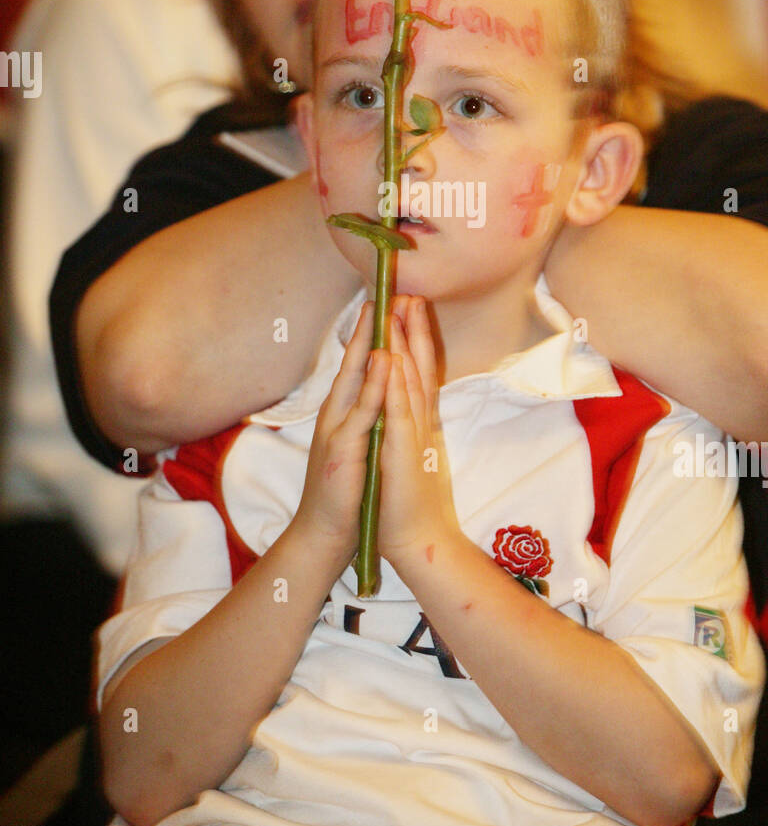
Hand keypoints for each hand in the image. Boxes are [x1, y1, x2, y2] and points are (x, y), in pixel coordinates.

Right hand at [295, 301, 389, 561]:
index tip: (385, 303)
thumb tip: (377, 393)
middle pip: (356, 362)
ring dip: (373, 343)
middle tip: (383, 291)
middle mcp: (338, 414)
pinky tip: (385, 360)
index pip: (360, 366)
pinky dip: (376, 383)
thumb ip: (365, 418)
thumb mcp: (358, 446)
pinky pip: (365, 409)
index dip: (373, 335)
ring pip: (358, 377)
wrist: (324, 534)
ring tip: (384, 310)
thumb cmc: (345, 493)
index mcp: (345, 414)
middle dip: (371, 326)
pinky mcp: (346, 448)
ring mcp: (339, 429)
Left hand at [378, 296, 458, 565]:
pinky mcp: (401, 449)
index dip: (410, 338)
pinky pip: (398, 409)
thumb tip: (402, 394)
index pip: (412, 370)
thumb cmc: (401, 498)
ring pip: (409, 378)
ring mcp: (410, 432)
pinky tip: (391, 358)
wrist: (413, 538)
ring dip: (405, 343)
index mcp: (412, 419)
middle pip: (416, 364)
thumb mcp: (401, 449)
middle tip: (412, 292)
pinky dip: (395, 382)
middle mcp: (415, 419)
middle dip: (413, 328)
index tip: (407, 306)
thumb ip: (404, 419)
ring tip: (403, 310)